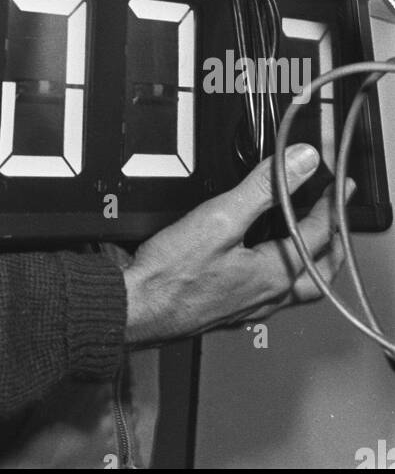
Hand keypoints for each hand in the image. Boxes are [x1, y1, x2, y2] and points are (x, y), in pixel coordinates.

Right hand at [123, 144, 349, 345]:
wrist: (136, 308)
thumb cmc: (171, 275)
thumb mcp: (219, 218)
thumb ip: (263, 188)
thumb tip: (300, 163)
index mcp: (273, 274)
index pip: (318, 236)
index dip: (331, 206)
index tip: (338, 187)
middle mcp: (268, 296)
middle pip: (320, 271)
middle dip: (334, 241)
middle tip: (336, 217)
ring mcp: (250, 307)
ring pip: (298, 287)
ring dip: (311, 260)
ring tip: (308, 239)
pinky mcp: (231, 310)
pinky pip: (273, 294)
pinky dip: (283, 273)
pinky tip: (265, 263)